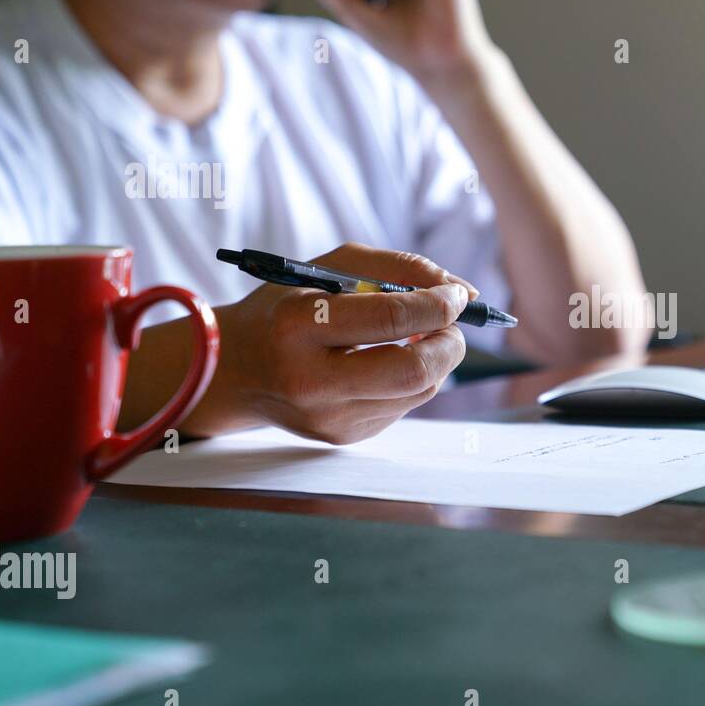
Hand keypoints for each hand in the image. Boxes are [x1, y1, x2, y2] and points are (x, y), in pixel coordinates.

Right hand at [200, 243, 476, 443]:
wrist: (238, 367)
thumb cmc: (289, 306)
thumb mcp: (332, 268)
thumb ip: (400, 268)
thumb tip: (466, 293)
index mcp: (299, 325)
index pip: (390, 319)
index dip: (438, 305)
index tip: (458, 296)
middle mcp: (310, 380)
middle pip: (413, 371)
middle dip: (449, 343)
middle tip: (452, 325)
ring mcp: (327, 417)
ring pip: (419, 392)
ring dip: (437, 360)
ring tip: (421, 337)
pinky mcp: (343, 437)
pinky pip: (404, 406)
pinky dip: (413, 379)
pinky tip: (390, 362)